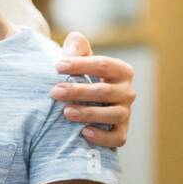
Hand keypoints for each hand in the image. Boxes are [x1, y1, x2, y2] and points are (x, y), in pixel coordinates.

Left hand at [53, 31, 135, 147]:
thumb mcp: (80, 60)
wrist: (87, 105)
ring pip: (112, 115)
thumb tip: (73, 45)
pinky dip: (102, 137)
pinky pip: (117, 138)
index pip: (103, 65)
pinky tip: (84, 132)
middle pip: (104, 91)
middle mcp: (127, 92)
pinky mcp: (121, 133)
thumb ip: (77, 47)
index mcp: (121, 71)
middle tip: (55, 91)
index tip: (57, 66)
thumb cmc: (82, 78)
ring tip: (66, 112)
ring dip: (88, 113)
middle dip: (78, 91)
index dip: (80, 65)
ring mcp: (125, 113)